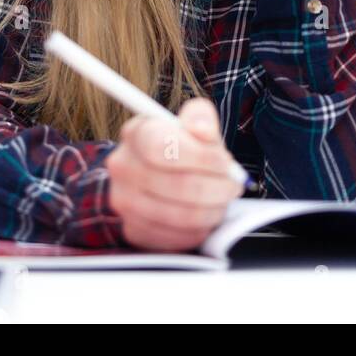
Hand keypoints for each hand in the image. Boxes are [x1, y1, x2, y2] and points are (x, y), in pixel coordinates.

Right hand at [105, 98, 243, 250]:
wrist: (159, 175)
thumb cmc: (181, 149)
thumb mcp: (193, 124)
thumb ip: (201, 117)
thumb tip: (202, 129)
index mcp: (137, 133)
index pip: (163, 147)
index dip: (202, 157)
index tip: (224, 163)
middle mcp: (122, 166)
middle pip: (177, 185)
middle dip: (216, 188)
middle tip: (232, 186)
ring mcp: (124, 201)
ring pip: (179, 216)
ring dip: (212, 211)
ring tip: (221, 201)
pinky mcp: (134, 230)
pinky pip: (175, 238)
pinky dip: (199, 230)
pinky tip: (204, 217)